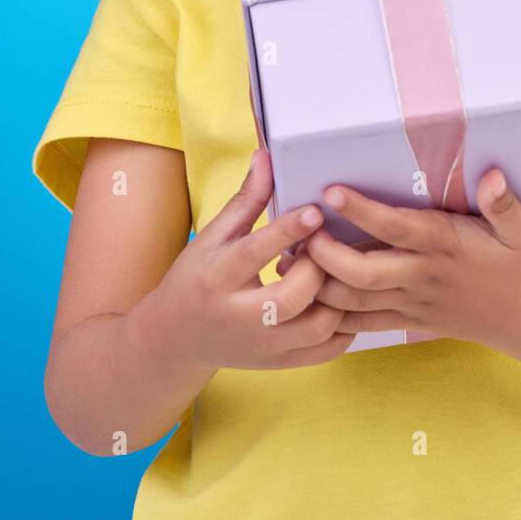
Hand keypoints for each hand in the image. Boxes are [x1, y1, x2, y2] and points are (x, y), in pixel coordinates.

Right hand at [153, 148, 354, 370]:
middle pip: (292, 296)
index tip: (315, 211)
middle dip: (318, 266)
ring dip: (337, 296)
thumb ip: (245, 200)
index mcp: (217, 278)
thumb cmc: (196, 278)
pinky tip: (344, 300)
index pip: (255, 253)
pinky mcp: (279, 364)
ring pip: (316, 328)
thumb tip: (266, 155)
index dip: (287, 231)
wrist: (176, 339)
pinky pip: (326, 351)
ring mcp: (263, 346)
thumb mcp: (211, 237)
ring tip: (336, 272)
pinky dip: (345, 327)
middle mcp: (239, 317)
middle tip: (327, 244)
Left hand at [279, 168, 520, 355]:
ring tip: (288, 260)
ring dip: (318, 284)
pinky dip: (332, 314)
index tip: (330, 191)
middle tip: (296, 231)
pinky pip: (363, 324)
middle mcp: (423, 276)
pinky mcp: (409, 321)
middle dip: (323, 254)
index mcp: (445, 246)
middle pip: (362, 272)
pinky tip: (306, 298)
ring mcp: (413, 303)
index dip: (362, 211)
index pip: (396, 228)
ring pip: (355, 301)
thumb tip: (493, 176)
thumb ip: (504, 204)